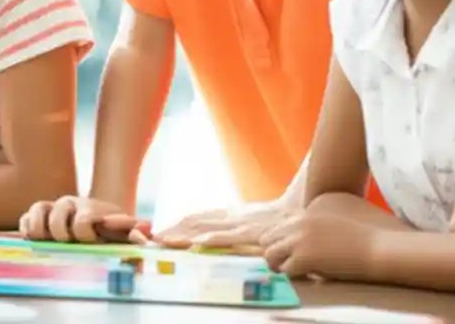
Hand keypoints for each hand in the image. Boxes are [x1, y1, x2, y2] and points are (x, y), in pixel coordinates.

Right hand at [19, 196, 145, 242]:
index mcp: (91, 210)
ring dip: (39, 229)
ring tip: (45, 242)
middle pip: (57, 215)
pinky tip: (33, 241)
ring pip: (38, 210)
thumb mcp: (125, 233)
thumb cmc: (112, 231)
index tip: (90, 242)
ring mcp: (53, 210)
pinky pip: (25, 218)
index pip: (82, 221)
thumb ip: (135, 236)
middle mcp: (70, 205)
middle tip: (67, 243)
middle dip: (61, 233)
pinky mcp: (39, 217)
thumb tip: (143, 239)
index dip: (85, 234)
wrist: (99, 219)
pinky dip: (26, 229)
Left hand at [152, 198, 292, 251]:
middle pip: (195, 222)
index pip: (197, 218)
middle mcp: (230, 217)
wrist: (301, 211)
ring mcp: (239, 225)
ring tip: (166, 241)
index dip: (177, 225)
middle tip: (152, 239)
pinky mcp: (251, 234)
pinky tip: (198, 242)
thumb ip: (233, 224)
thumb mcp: (251, 218)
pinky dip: (212, 239)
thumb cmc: (277, 219)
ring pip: (206, 229)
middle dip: (173, 231)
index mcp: (229, 213)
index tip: (159, 233)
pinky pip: (229, 237)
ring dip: (184, 236)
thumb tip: (213, 233)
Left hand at [260, 211, 375, 279]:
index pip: (277, 228)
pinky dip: (291, 276)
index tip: (287, 252)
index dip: (280, 243)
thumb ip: (314, 227)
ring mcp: (299, 240)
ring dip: (279, 265)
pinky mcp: (303, 258)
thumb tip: (304, 240)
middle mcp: (297, 225)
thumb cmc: (362, 239)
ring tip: (292, 272)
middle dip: (274, 253)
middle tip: (286, 265)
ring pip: (270, 254)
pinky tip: (304, 277)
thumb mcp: (333, 223)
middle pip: (267, 239)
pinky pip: (284, 270)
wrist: (376, 248)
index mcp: (305, 215)